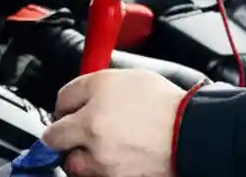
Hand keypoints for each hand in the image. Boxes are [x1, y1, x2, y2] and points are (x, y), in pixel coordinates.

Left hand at [40, 68, 186, 176]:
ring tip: (103, 148)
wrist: (192, 135)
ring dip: (80, 156)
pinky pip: (93, 175)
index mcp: (98, 98)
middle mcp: (92, 130)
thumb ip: (98, 84)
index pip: (61, 100)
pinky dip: (100, 169)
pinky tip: (117, 158)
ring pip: (71, 163)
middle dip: (63, 134)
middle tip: (77, 131)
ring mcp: (100, 161)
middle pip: (53, 137)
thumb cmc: (168, 106)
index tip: (69, 110)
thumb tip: (78, 95)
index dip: (65, 104)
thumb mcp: (131, 78)